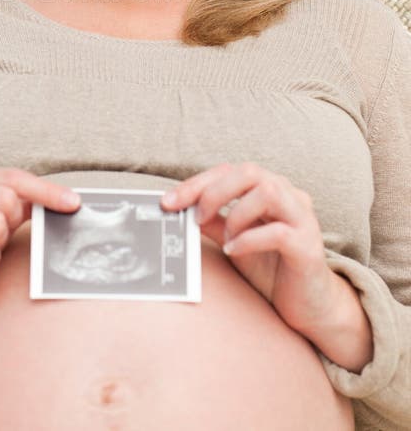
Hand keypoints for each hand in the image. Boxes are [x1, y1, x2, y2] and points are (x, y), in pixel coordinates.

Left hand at [161, 162, 335, 334]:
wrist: (309, 307)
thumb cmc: (272, 269)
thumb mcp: (233, 241)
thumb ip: (212, 222)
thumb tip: (180, 209)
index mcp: (270, 189)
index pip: (230, 171)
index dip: (197, 183)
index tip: (169, 202)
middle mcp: (289, 196)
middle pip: (249, 172)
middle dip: (214, 191)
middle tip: (195, 216)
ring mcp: (302, 219)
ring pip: (268, 192)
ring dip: (236, 214)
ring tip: (225, 238)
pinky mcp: (308, 246)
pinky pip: (278, 232)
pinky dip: (249, 239)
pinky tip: (234, 251)